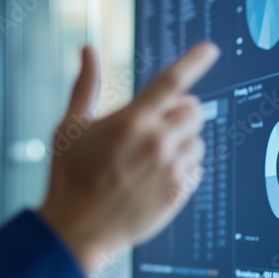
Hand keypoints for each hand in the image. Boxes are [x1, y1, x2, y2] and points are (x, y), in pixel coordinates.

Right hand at [37, 42, 218, 272]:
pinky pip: (196, 169)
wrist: (77, 228)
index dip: (194, 61)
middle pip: (194, 110)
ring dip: (181, 141)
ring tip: (152, 154)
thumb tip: (87, 50)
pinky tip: (155, 175)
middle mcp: (156, 142)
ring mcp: (170, 169)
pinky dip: (182, 168)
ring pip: (197, 141)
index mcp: (130, 121)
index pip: (172, 81)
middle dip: (179, 111)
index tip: (209, 49)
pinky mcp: (178, 193)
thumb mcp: (70, 126)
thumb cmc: (69, 176)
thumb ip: (84, 85)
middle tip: (158, 122)